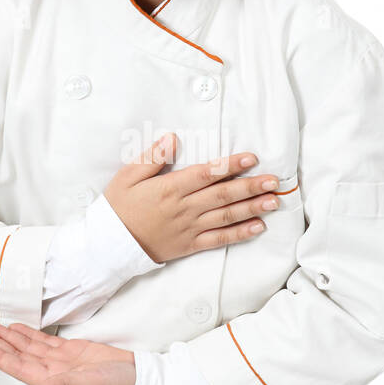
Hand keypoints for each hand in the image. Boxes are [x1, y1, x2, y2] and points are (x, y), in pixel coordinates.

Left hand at [0, 321, 136, 384]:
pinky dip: (30, 334)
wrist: (140, 380)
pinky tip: (17, 328)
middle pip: (18, 354)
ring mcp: (62, 361)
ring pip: (28, 346)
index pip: (18, 367)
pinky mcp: (73, 352)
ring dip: (9, 336)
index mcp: (52, 381)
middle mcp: (52, 371)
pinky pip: (45, 342)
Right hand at [104, 134, 282, 262]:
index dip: (230, 165)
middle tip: (274, 180)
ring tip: (273, 201)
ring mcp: (189, 228)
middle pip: (223, 195)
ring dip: (252, 208)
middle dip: (250, 186)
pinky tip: (258, 227)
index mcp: (170, 188)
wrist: (109, 245)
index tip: (251, 158)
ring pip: (226, 217)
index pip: (206, 174)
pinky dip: (240, 234)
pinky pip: (219, 239)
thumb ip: (152, 157)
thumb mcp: (127, 175)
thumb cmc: (118, 206)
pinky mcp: (190, 245)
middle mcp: (184, 208)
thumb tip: (172, 138)